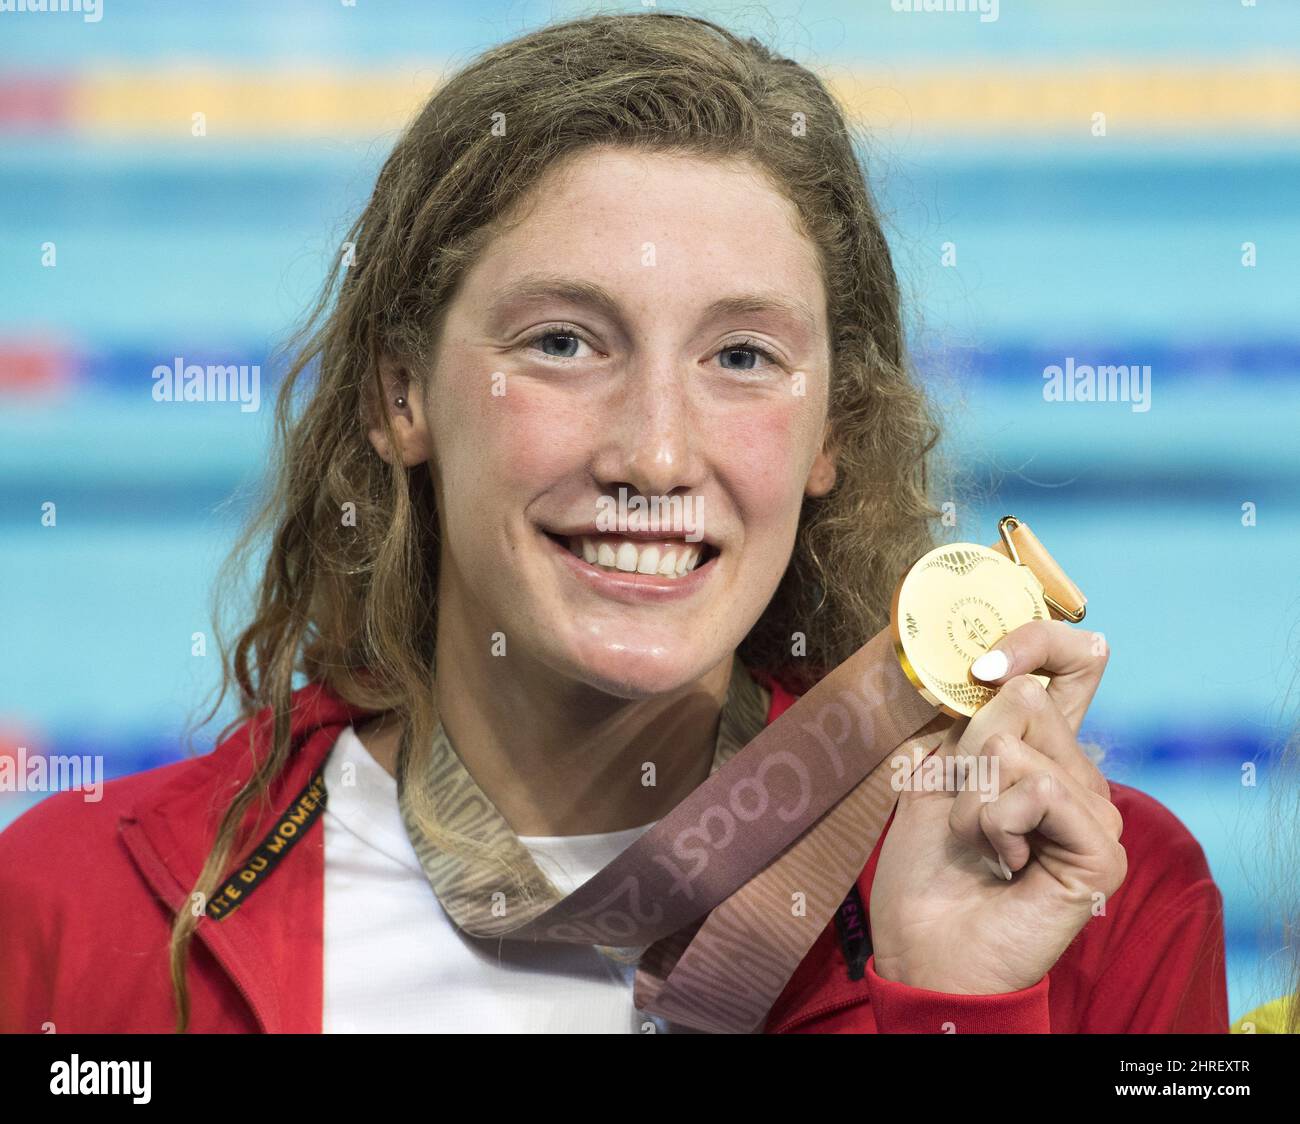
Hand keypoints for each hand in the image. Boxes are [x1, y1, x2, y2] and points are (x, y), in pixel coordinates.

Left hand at [868, 620, 1125, 994]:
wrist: (926, 948)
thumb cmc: (926, 869)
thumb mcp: (937, 775)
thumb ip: (971, 720)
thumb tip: (993, 669)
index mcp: (1042, 751)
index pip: (1074, 663)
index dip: (1037, 640)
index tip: (983, 667)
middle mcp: (1078, 775)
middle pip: (1025, 698)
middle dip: (968, 751)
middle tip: (965, 812)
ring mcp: (1096, 811)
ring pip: (1020, 743)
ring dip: (974, 796)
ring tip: (982, 844)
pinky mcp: (1103, 848)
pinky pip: (1040, 788)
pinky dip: (997, 821)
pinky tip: (1006, 862)